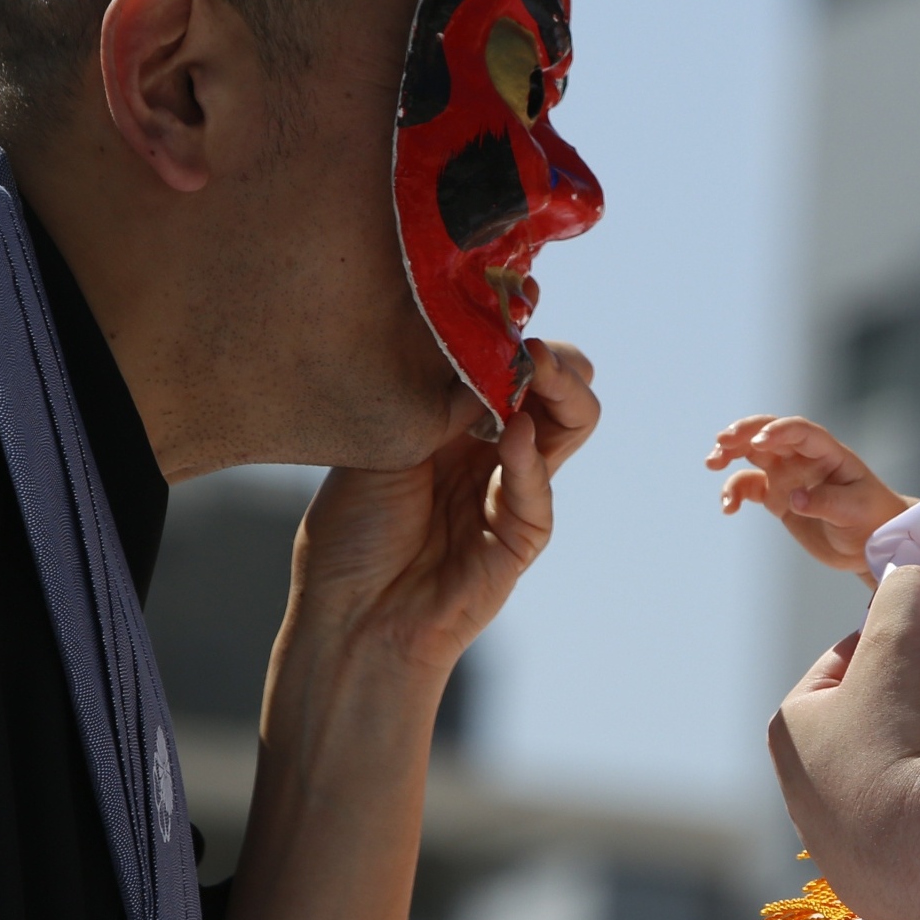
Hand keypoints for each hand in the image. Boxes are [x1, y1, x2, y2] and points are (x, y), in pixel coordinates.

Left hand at [282, 338, 597, 676]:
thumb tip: (488, 349)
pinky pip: (541, 490)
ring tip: (539, 373)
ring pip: (572, 425)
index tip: (517, 300)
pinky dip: (530, 460)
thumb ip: (437, 400)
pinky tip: (511, 439)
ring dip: (562, 391)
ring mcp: (513, 489)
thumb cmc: (349, 535)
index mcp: (455, 421)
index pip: (507, 364)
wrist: (348, 619)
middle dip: (552, 358)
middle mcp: (492, 447)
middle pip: (555, 387)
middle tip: (531, 345)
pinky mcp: (523, 535)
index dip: (515, 332)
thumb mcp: (384, 444)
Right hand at [707, 415, 912, 575]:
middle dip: (743, 432)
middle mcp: (804, 458)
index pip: (801, 432)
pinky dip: (734, 492)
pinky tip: (728, 508)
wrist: (870, 543)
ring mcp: (789, 475)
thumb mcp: (856, 511)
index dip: (778, 431)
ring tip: (712, 463)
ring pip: (752, 453)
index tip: (757, 442)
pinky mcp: (777, 497)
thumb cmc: (872, 520)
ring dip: (730, 452)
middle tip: (721, 442)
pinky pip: (749, 487)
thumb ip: (827, 503)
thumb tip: (793, 498)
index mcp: (828, 453)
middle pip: (769, 433)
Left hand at [768, 566, 919, 919]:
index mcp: (790, 729)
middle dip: (913, 702)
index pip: (851, 659)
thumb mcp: (904, 632)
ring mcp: (834, 847)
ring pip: (889, 777)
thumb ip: (905, 588)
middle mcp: (798, 792)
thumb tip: (918, 579)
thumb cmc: (909, 730)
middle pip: (871, 720)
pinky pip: (911, 830)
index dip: (901, 641)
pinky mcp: (875, 887)